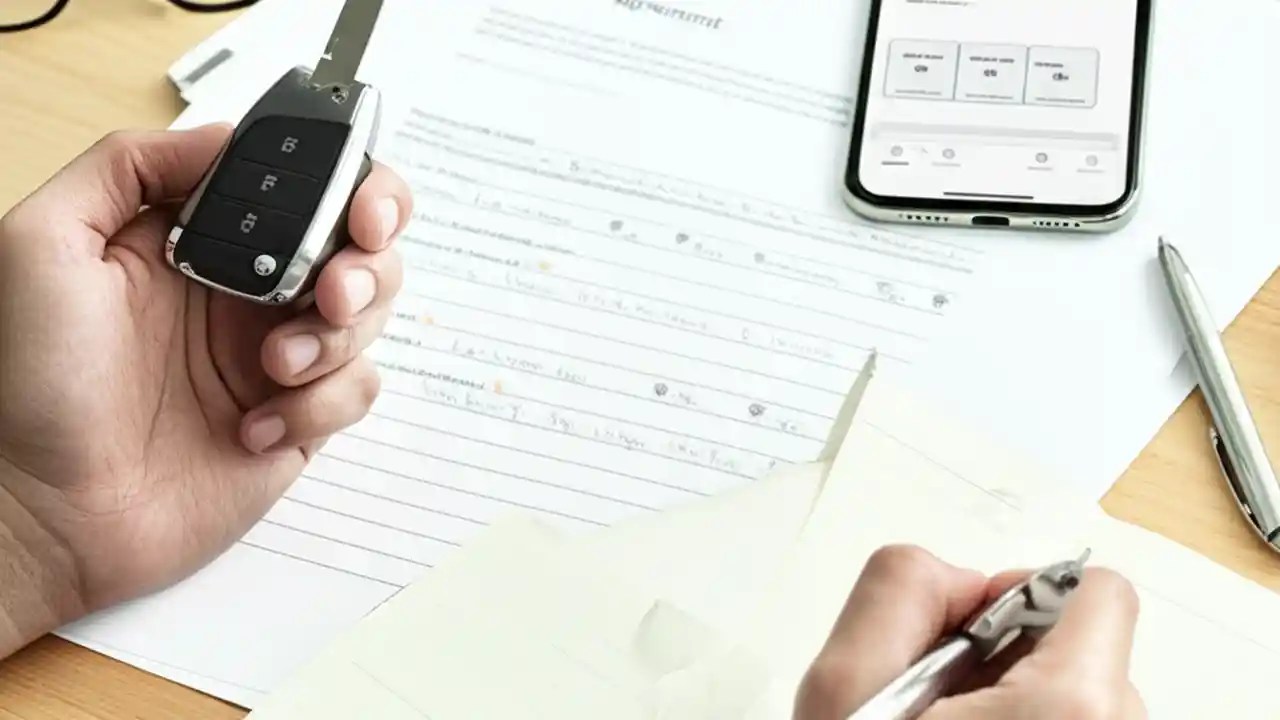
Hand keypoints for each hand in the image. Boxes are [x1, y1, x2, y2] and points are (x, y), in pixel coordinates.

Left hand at [0, 124, 409, 655]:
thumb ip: (128, 166)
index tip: (359, 210)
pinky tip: (253, 427)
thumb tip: (223, 139)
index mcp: (204, 241)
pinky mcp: (299, 422)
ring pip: (369, 316)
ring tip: (275, 366)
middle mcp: (249, 292)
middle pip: (362, 247)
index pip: (305, 188)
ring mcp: (278, 357)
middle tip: (332, 292)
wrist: (45, 512)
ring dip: (337, 336)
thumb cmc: (27, 384)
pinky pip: (357, 390)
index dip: (352, 187)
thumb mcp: (43, 241)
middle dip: (368, 263)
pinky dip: (319, 404)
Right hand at [793, 545, 1144, 718]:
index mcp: (1068, 706)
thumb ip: (897, 589)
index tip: (973, 628)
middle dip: (1011, 656)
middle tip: (941, 699)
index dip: (1026, 593)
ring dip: (1020, 701)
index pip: (1101, 592)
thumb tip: (951, 576)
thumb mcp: (844, 684)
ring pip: (1077, 697)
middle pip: (1082, 647)